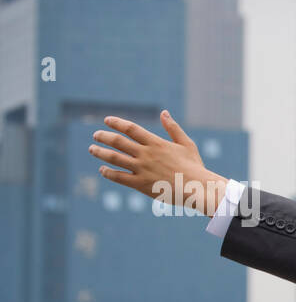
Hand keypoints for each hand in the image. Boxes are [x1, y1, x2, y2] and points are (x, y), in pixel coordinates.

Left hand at [89, 111, 229, 216]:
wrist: (197, 188)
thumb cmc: (194, 167)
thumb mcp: (186, 144)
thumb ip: (173, 128)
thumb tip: (164, 112)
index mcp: (156, 143)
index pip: (130, 128)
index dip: (117, 123)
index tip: (107, 120)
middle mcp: (146, 154)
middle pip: (118, 141)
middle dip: (103, 136)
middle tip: (96, 135)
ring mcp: (142, 169)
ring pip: (114, 158)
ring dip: (100, 152)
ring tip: (92, 149)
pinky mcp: (140, 184)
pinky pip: (119, 177)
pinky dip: (108, 173)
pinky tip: (102, 170)